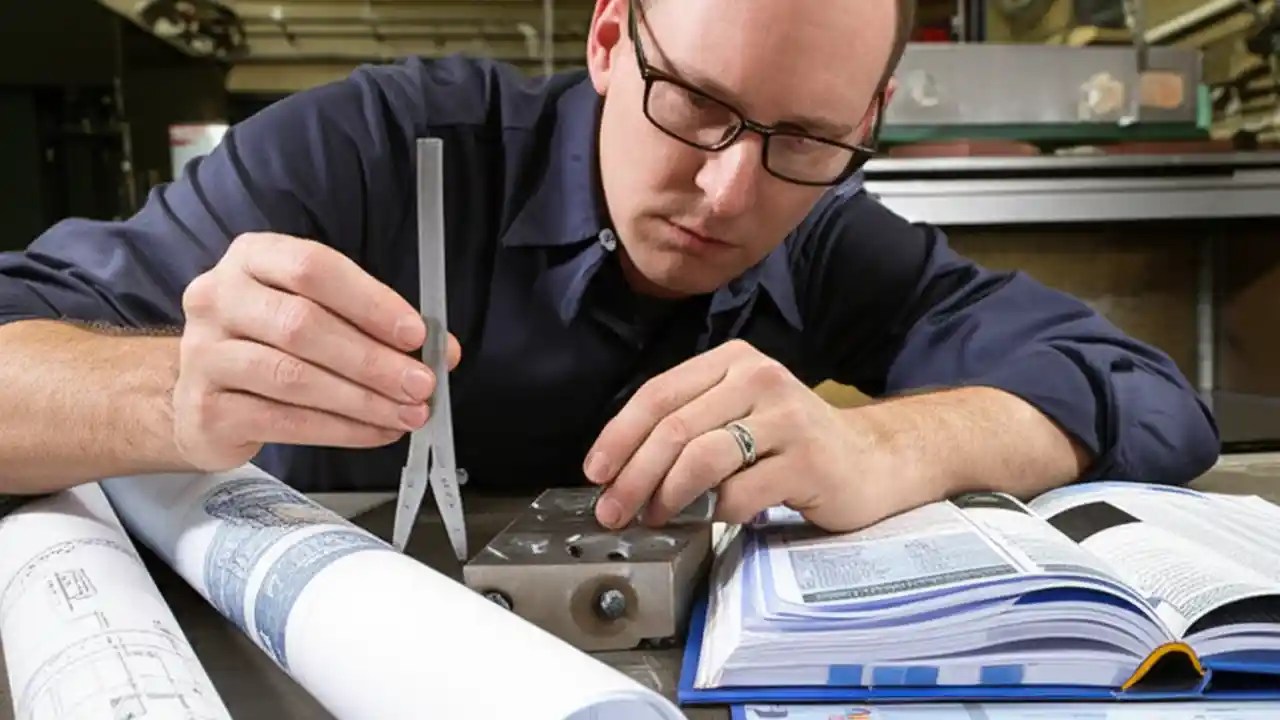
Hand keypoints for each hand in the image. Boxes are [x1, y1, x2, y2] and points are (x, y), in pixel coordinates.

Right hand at [173, 232, 460, 470]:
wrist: (202, 394)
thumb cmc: (271, 343)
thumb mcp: (317, 313)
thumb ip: (374, 324)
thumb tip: (442, 350)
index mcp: (253, 259)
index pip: (313, 267)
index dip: (369, 301)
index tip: (414, 333)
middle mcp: (219, 298)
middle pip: (302, 325)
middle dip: (372, 359)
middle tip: (420, 384)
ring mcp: (205, 354)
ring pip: (293, 377)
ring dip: (361, 400)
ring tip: (407, 413)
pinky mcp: (206, 409)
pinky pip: (283, 421)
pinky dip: (340, 430)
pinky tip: (375, 432)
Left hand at [582, 339, 899, 531]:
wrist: (869, 460)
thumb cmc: (790, 443)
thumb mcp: (738, 414)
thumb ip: (689, 426)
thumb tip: (619, 468)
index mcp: (734, 361)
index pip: (659, 394)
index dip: (619, 436)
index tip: (595, 472)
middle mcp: (760, 379)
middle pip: (674, 429)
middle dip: (633, 476)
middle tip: (613, 511)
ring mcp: (787, 418)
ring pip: (702, 458)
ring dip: (667, 496)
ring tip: (655, 517)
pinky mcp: (808, 461)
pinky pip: (741, 492)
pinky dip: (717, 513)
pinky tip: (715, 518)